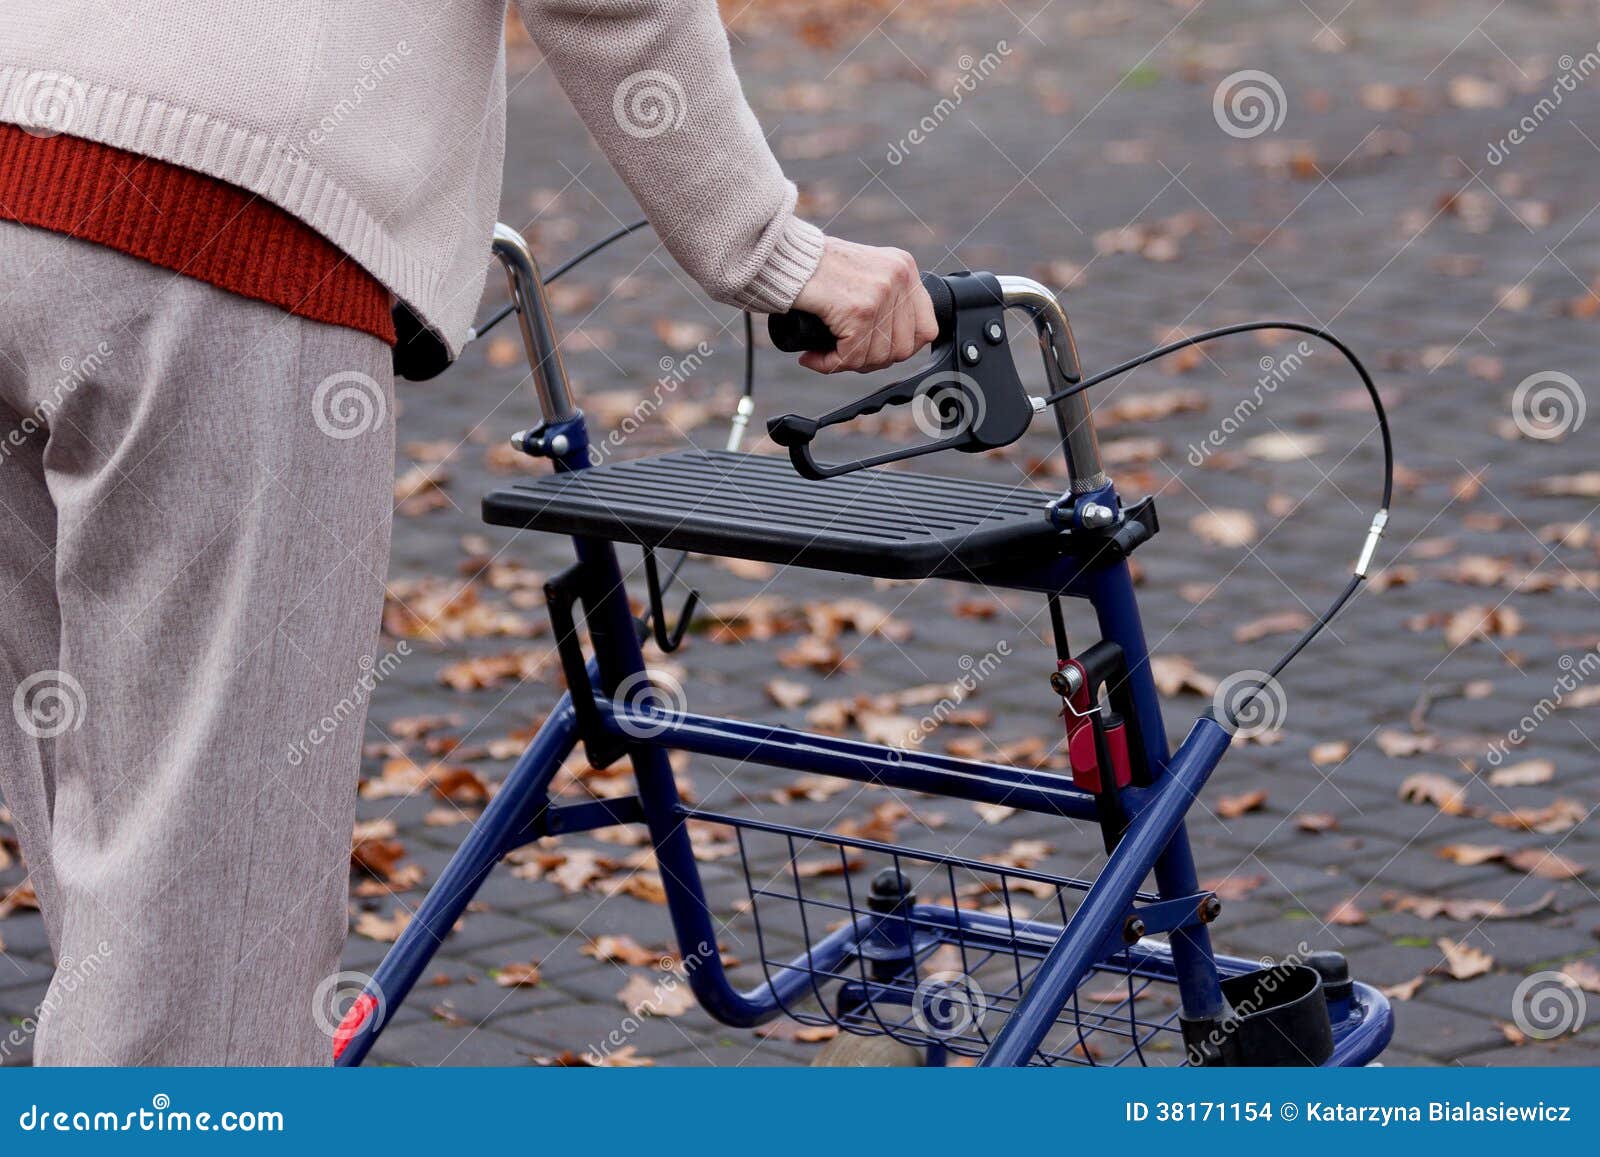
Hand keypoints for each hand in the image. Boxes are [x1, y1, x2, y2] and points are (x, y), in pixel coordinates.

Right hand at [789, 236, 938, 373]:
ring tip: (826, 356)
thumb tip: (891, 343)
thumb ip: (884, 297)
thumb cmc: (812, 267)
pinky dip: (830, 364)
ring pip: (877, 356)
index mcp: (904, 267)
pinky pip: (852, 356)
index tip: (876, 351)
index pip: (926, 327)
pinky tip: (814, 357)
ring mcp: (881, 293)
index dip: (901, 348)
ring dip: (848, 364)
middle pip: (902, 348)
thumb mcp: (864, 272)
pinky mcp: (859, 310)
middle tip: (845, 357)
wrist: (781, 254)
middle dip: (871, 361)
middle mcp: (899, 277)